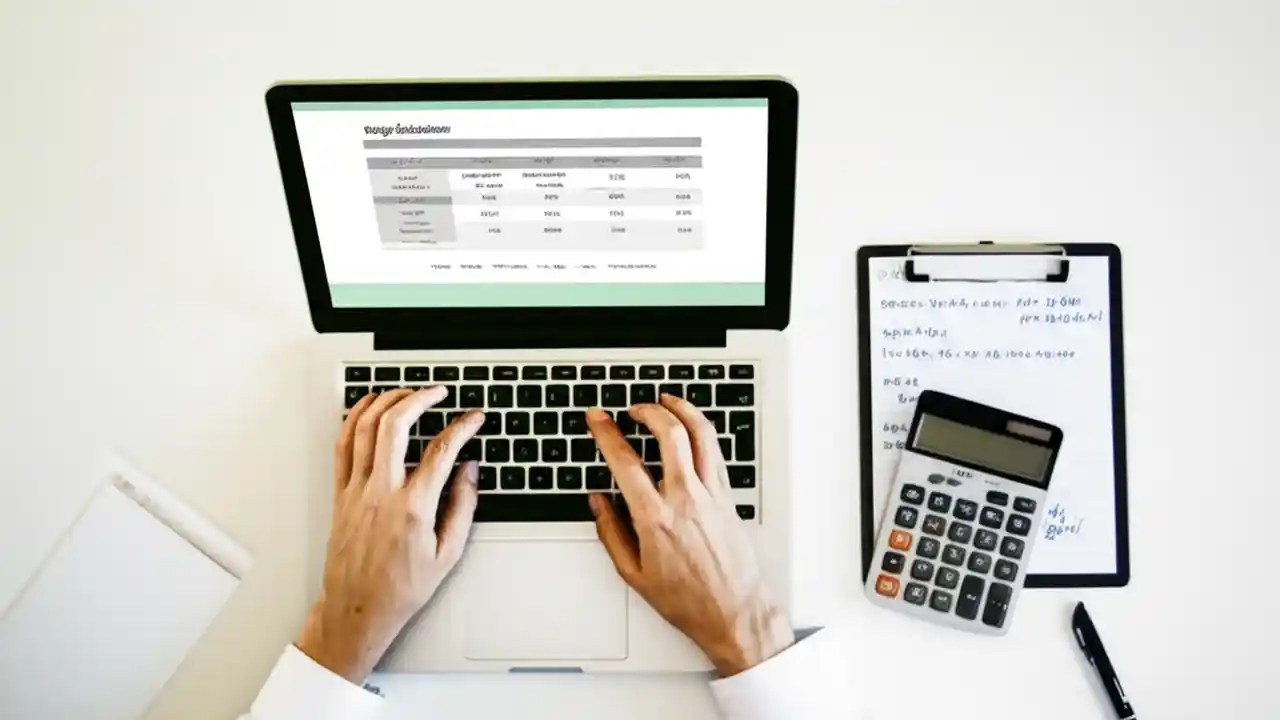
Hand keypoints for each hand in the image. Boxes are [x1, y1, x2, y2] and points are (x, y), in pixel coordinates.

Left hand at [297, 388, 482, 680]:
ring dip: (386, 401)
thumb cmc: (400, 588)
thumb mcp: (448, 554)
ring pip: (365, 428)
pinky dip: (353, 419)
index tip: (473, 417)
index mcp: (412, 508)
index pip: (442, 451)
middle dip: (420, 398)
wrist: (357, 610)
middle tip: (438, 392)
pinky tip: (366, 408)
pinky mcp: (340, 494)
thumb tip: (469, 472)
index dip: (462, 426)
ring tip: (405, 392)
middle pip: (396, 425)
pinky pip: (342, 446)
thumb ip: (462, 507)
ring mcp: (356, 491)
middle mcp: (381, 493)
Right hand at [586, 396, 793, 675]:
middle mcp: (685, 500)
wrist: (734, 613)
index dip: (607, 434)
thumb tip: (597, 501)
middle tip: (633, 407)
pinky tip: (692, 426)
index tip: (598, 419)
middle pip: (669, 435)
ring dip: (681, 410)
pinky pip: (716, 452)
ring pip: (700, 435)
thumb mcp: (634, 574)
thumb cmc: (687, 601)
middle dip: (647, 411)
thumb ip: (610, 532)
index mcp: (655, 520)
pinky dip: (702, 430)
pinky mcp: (728, 497)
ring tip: (666, 401)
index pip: (625, 462)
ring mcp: (711, 495)